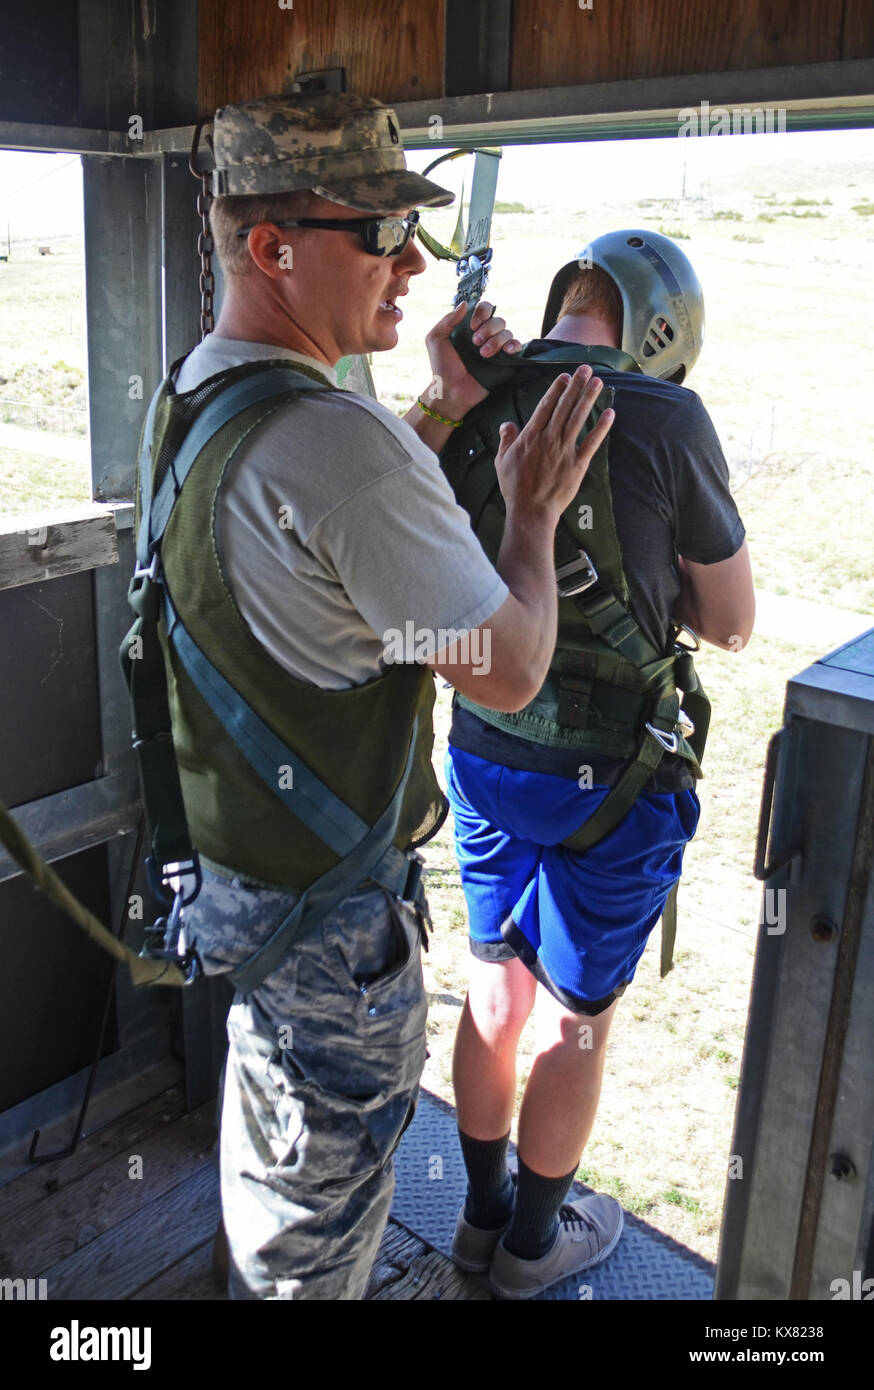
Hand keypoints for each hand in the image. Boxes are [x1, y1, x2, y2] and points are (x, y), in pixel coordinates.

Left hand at [421, 300, 521, 419]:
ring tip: (483, 354)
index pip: (485, 309)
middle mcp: (486, 335)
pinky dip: (514, 346)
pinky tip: (506, 351)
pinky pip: (517, 347)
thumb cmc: (441, 366)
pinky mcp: (505, 362)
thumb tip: (465, 304)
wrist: (451, 390)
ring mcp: (496, 348)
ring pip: (507, 333)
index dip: (482, 312)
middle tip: (475, 343)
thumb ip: (447, 320)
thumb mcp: (436, 339)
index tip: (472, 325)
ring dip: (496, 341)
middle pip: (498, 320)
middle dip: (488, 329)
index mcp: (471, 327)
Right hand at [495, 366, 613, 518]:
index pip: (546, 405)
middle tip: (586, 369)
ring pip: (579, 418)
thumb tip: (506, 425)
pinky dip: (602, 427)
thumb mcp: (502, 461)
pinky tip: (610, 413)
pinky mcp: (578, 464)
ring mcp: (565, 450)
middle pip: (565, 406)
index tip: (565, 377)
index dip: (557, 389)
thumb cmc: (514, 488)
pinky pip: (592, 442)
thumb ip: (506, 440)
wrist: (530, 510)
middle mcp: (549, 438)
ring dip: (589, 398)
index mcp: (531, 435)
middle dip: (576, 385)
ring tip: (597, 382)